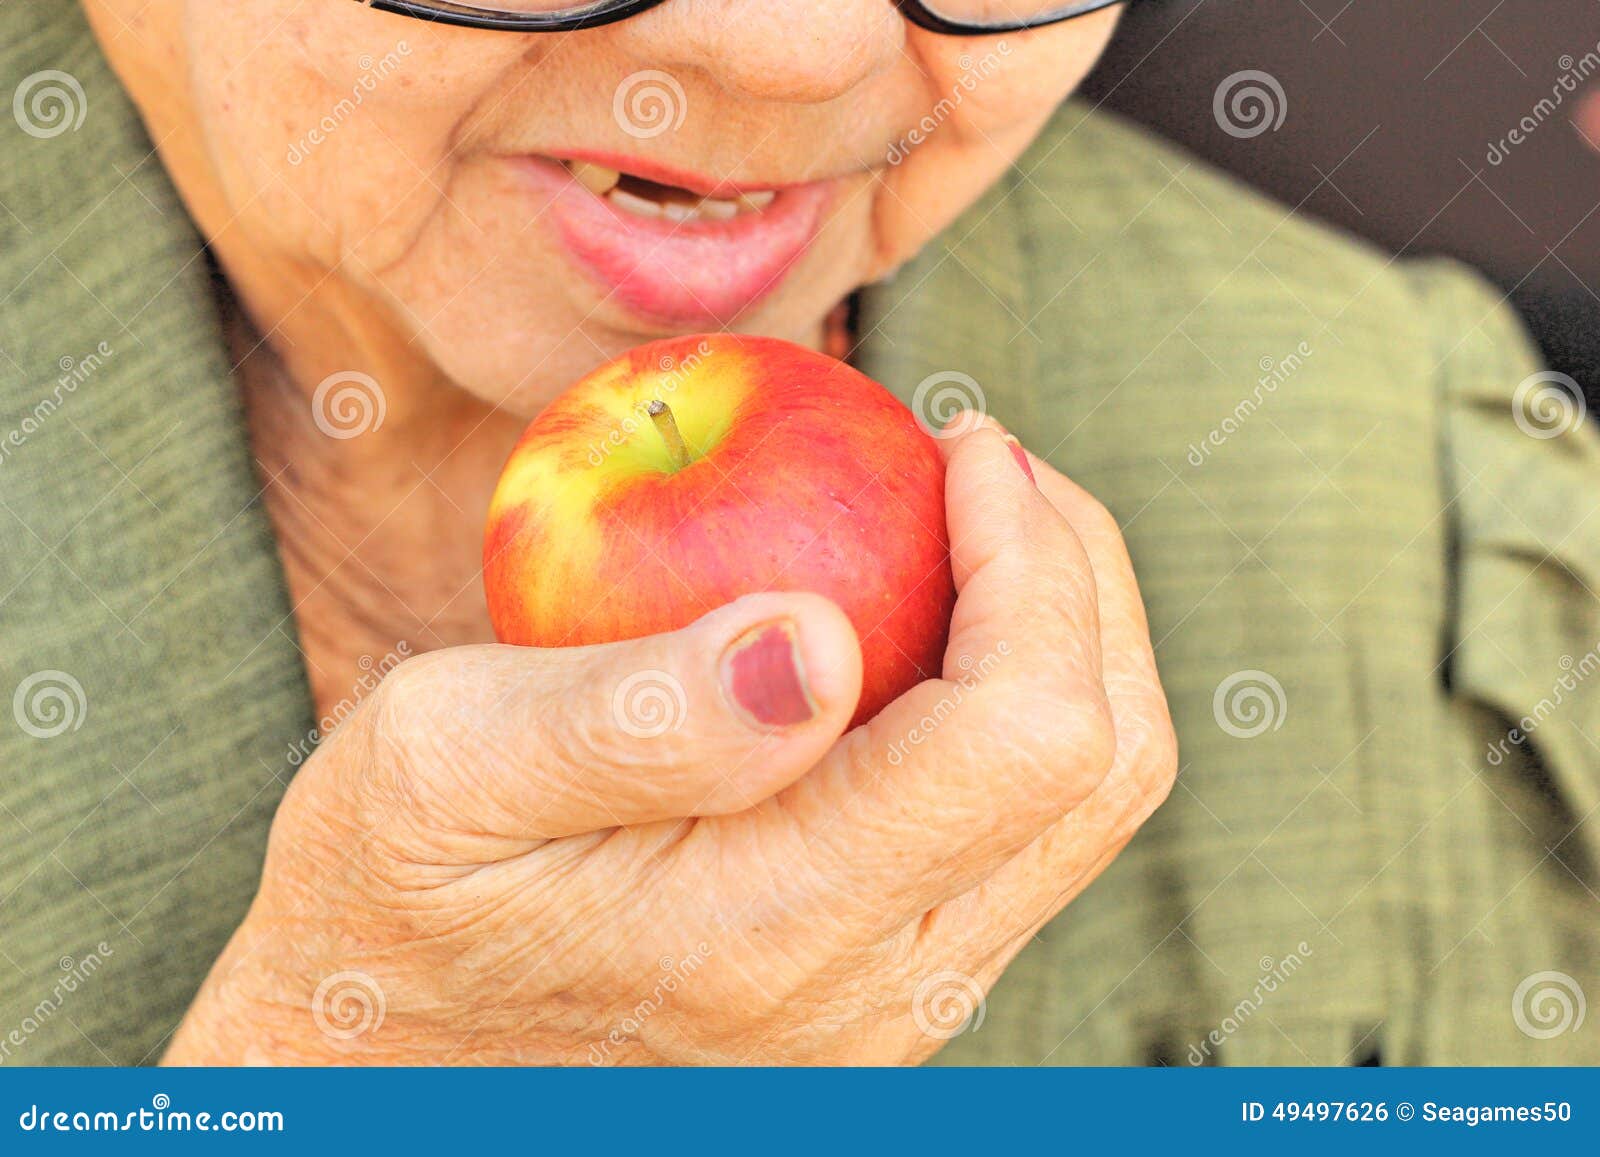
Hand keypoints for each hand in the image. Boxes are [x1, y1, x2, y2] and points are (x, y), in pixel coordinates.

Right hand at [163, 421, 1175, 1065]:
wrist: (382, 1056)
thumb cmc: (389, 888)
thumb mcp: (446, 766)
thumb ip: (638, 715)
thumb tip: (822, 636)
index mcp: (776, 930)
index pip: (1024, 734)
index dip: (1037, 562)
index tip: (957, 444)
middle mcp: (874, 996)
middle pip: (1106, 772)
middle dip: (1083, 581)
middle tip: (982, 460)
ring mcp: (891, 1009)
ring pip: (1082, 811)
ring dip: (1064, 640)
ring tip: (968, 521)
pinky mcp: (880, 989)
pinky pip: (1016, 832)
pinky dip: (1009, 701)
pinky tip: (917, 619)